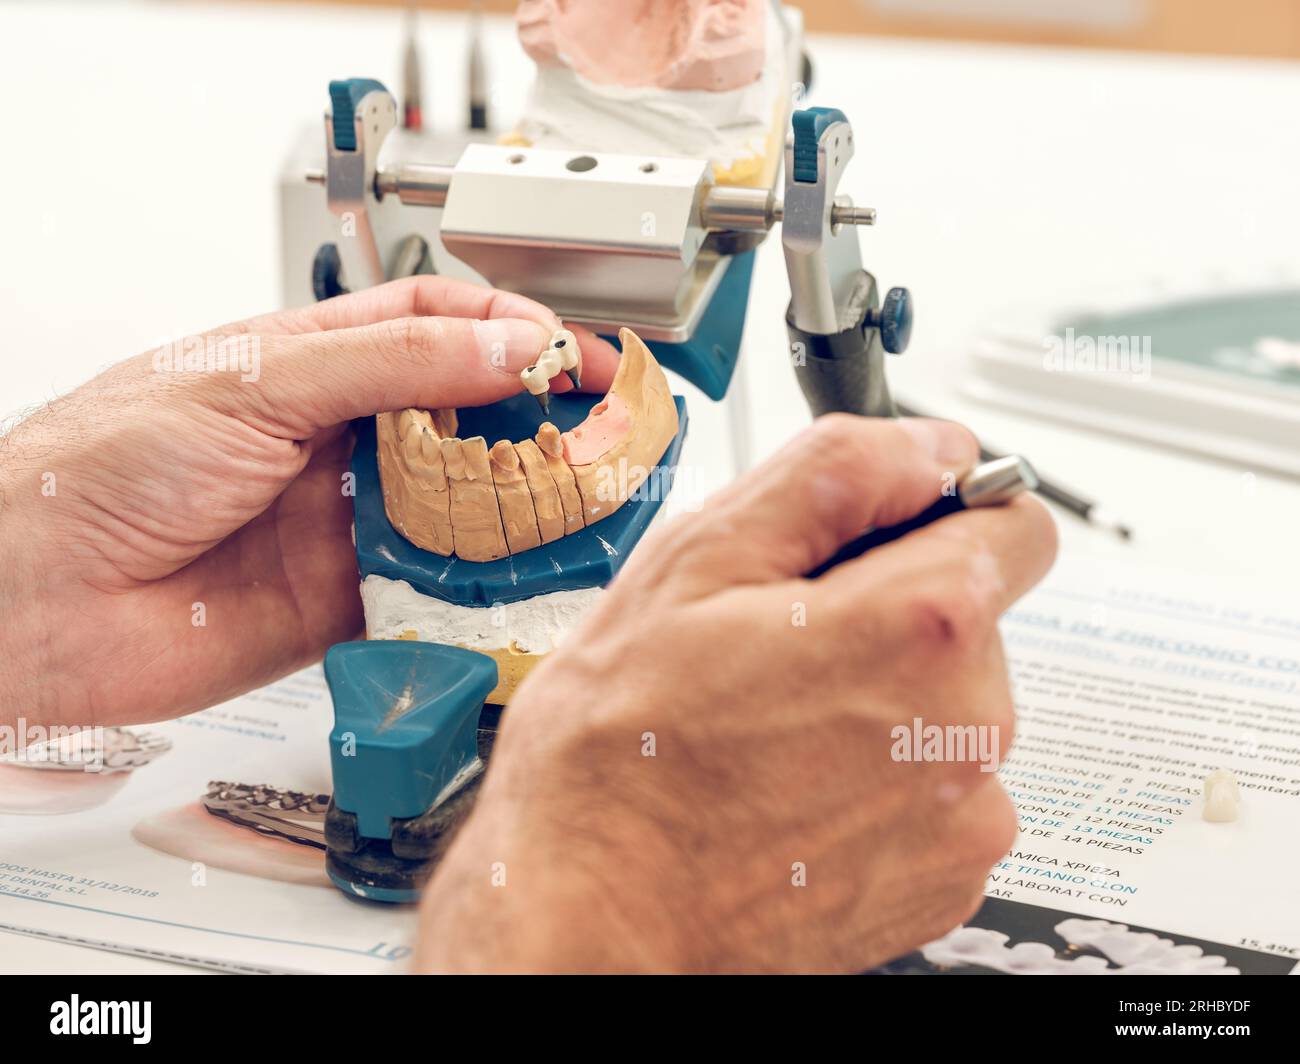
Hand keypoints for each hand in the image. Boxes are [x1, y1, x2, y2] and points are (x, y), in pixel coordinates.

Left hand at [0, 277, 617, 726]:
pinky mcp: (344, 601)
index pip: (437, 325)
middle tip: (600, 437)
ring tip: (576, 507)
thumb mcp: (256, 382)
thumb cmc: (101, 467)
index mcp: (311, 363)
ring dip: (517, 508)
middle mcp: (336, 440)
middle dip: (535, 424)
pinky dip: (477, 590)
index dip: (513, 331)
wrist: (32, 603)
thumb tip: (504, 344)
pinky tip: (511, 581)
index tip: (576, 356)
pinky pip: (431, 592)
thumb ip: (390, 364)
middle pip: (463, 420)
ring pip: (458, 508)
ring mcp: (342, 522)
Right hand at [416, 415, 1056, 972]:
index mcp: (919, 627)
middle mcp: (967, 725)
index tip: (878, 531)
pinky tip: (791, 787)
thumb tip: (926, 447)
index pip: (1016, 522)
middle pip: (972, 616)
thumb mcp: (695, 566)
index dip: (941, 508)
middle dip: (888, 609)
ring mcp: (962, 815)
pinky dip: (882, 775)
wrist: (592, 920)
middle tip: (776, 643)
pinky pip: (939, 787)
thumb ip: (832, 476)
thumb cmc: (616, 759)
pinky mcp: (945, 879)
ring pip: (949, 703)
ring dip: (881, 696)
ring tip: (770, 725)